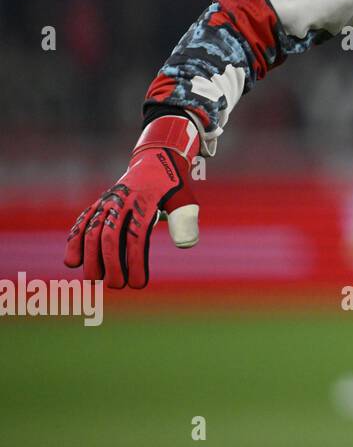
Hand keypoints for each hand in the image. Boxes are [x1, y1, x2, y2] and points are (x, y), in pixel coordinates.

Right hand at [65, 115, 202, 287]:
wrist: (155, 160)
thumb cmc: (172, 185)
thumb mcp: (185, 198)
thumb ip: (185, 219)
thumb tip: (187, 246)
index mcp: (145, 202)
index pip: (137, 236)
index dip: (135, 261)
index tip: (137, 285)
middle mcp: (122, 202)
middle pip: (110, 235)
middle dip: (110, 263)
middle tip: (115, 286)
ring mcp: (108, 202)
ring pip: (91, 229)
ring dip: (88, 256)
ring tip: (92, 280)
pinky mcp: (99, 204)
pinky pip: (82, 221)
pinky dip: (74, 240)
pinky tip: (72, 261)